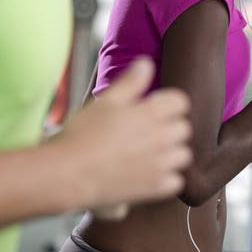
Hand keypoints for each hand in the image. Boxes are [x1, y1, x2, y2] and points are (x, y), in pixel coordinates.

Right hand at [51, 57, 192, 215]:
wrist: (68, 172)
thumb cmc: (83, 133)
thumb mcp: (107, 100)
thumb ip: (131, 81)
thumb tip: (146, 63)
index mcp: (152, 113)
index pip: (180, 102)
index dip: (168, 102)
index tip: (154, 107)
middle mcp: (162, 138)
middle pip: (184, 128)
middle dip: (169, 126)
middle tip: (147, 129)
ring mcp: (160, 165)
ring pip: (184, 155)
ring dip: (171, 152)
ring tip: (150, 152)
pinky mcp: (155, 188)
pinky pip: (176, 181)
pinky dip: (167, 178)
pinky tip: (149, 173)